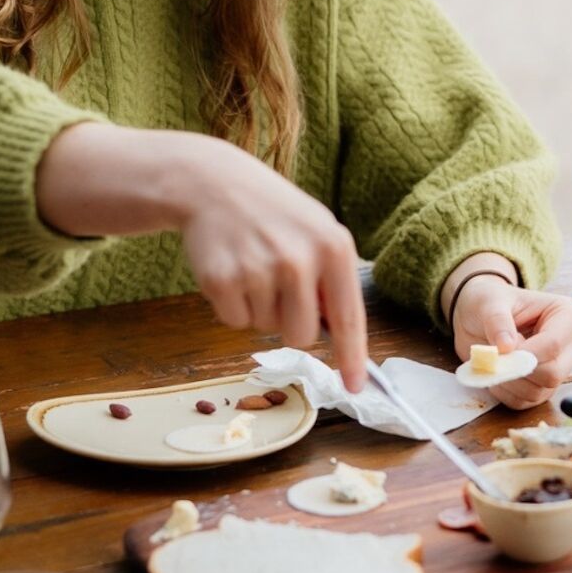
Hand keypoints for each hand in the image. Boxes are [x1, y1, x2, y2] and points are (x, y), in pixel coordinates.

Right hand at [170, 135, 369, 392]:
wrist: (216, 185)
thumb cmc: (276, 215)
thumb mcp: (318, 232)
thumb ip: (333, 280)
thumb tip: (341, 335)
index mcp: (333, 247)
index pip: (349, 317)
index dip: (352, 357)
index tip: (356, 387)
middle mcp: (299, 260)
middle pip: (303, 335)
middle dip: (292, 323)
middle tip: (280, 285)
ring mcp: (259, 270)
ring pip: (266, 329)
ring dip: (260, 307)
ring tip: (254, 265)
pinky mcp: (221, 280)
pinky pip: (234, 322)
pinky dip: (232, 306)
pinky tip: (232, 270)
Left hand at [450, 275, 571, 409]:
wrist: (478, 317)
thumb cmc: (490, 302)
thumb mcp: (490, 302)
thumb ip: (498, 322)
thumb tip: (506, 347)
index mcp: (569, 314)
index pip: (554, 344)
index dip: (525, 354)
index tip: (500, 351)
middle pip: (553, 373)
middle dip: (517, 370)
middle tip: (493, 357)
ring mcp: (560, 368)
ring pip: (539, 391)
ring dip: (508, 382)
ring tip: (492, 361)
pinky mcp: (544, 388)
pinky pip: (526, 403)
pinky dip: (504, 392)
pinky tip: (496, 373)